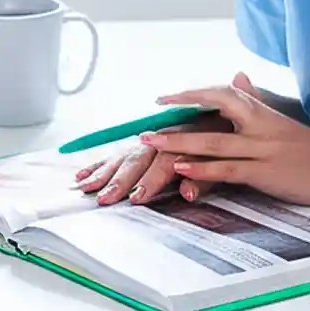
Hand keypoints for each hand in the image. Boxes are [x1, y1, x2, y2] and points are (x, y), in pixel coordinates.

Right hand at [74, 112, 232, 205]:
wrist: (225, 113)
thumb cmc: (227, 142)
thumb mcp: (224, 161)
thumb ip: (206, 178)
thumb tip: (188, 193)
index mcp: (185, 138)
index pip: (164, 161)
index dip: (150, 180)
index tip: (137, 197)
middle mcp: (163, 136)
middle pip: (138, 158)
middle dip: (120, 179)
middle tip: (105, 198)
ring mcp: (149, 140)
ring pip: (123, 155)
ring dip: (104, 172)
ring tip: (86, 187)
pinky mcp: (141, 143)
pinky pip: (118, 154)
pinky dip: (99, 164)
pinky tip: (82, 175)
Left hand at [144, 73, 309, 205]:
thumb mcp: (282, 121)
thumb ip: (255, 100)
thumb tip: (237, 75)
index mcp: (262, 113)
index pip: (222, 93)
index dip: (193, 94)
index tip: (166, 98)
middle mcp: (260, 126)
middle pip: (214, 112)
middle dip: (178, 114)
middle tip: (148, 118)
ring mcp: (263, 149)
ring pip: (215, 142)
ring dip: (179, 143)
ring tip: (151, 143)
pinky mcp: (267, 173)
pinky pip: (229, 169)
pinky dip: (203, 169)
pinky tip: (182, 170)